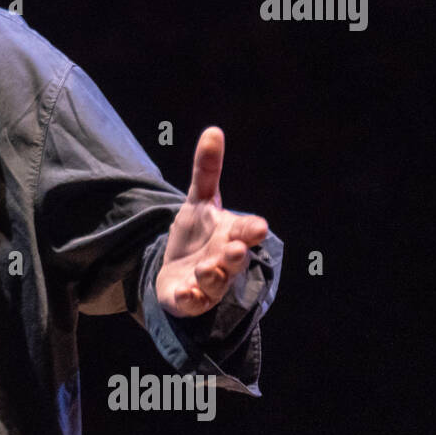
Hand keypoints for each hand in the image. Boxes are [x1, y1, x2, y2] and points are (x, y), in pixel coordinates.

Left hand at [155, 126, 268, 317]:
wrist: (177, 269)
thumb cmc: (197, 234)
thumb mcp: (198, 200)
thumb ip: (206, 170)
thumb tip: (213, 131)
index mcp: (232, 235)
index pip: (246, 232)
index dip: (251, 231)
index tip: (258, 227)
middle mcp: (224, 261)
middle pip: (234, 261)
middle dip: (234, 256)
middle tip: (233, 248)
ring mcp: (208, 283)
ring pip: (214, 284)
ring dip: (212, 277)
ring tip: (205, 268)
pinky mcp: (188, 299)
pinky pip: (191, 303)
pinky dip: (190, 299)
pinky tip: (185, 292)